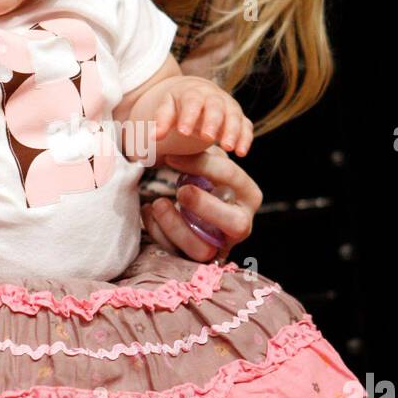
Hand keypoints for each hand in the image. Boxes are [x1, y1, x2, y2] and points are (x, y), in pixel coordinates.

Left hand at [141, 146, 262, 262]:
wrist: (198, 210)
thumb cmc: (205, 181)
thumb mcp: (208, 165)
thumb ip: (203, 153)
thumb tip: (181, 137)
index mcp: (249, 195)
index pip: (233, 178)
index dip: (203, 165)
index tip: (172, 158)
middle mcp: (241, 224)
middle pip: (235, 224)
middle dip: (205, 206)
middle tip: (180, 189)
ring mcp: (219, 246)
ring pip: (203, 249)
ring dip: (175, 225)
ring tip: (157, 203)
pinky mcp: (197, 259)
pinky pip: (177, 254)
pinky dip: (158, 233)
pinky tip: (148, 211)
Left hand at [152, 77, 253, 154]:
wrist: (194, 93)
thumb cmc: (177, 103)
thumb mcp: (166, 107)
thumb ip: (161, 121)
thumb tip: (153, 136)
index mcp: (193, 92)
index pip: (191, 101)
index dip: (188, 115)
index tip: (183, 132)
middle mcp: (213, 96)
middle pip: (216, 106)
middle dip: (213, 122)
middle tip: (208, 138)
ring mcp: (228, 106)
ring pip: (234, 115)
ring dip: (233, 131)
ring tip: (227, 148)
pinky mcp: (238, 117)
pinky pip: (245, 125)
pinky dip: (245, 138)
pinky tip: (241, 152)